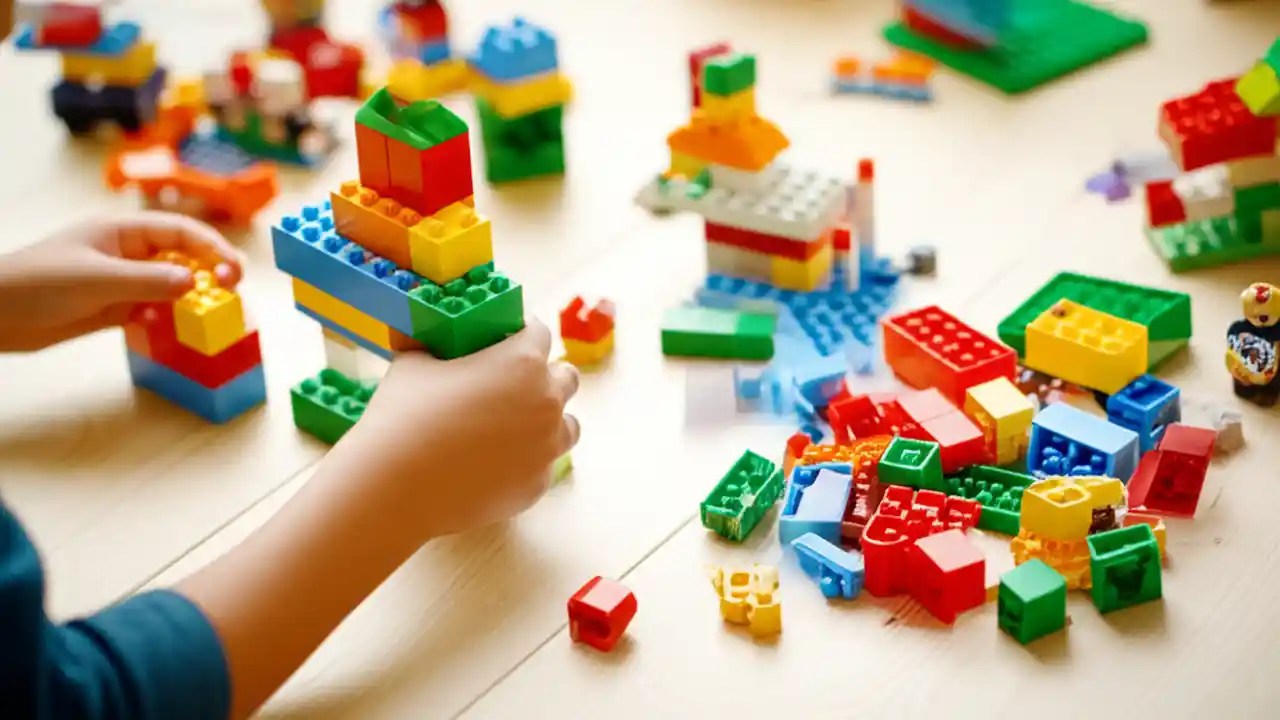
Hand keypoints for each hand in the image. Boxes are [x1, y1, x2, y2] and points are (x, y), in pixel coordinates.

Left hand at [0, 212, 241, 350]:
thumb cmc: (37, 283)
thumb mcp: (98, 279)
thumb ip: (149, 281)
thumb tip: (193, 282)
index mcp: (123, 231)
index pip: (182, 231)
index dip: (213, 248)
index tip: (233, 273)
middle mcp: (128, 253)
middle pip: (184, 256)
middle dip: (211, 272)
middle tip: (232, 294)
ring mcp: (123, 280)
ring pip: (172, 285)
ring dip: (194, 298)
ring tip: (213, 315)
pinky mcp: (114, 307)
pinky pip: (155, 309)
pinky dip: (170, 318)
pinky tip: (179, 330)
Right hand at [337, 318, 579, 538]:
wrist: (394, 488)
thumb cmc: (403, 417)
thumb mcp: (414, 362)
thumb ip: (434, 345)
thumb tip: (425, 334)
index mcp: (522, 362)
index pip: (538, 333)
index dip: (521, 332)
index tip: (507, 338)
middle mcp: (546, 402)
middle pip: (565, 378)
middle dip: (545, 375)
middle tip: (513, 382)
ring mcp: (546, 448)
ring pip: (568, 426)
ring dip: (548, 421)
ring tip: (516, 426)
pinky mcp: (537, 485)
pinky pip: (543, 466)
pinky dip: (526, 461)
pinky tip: (495, 463)